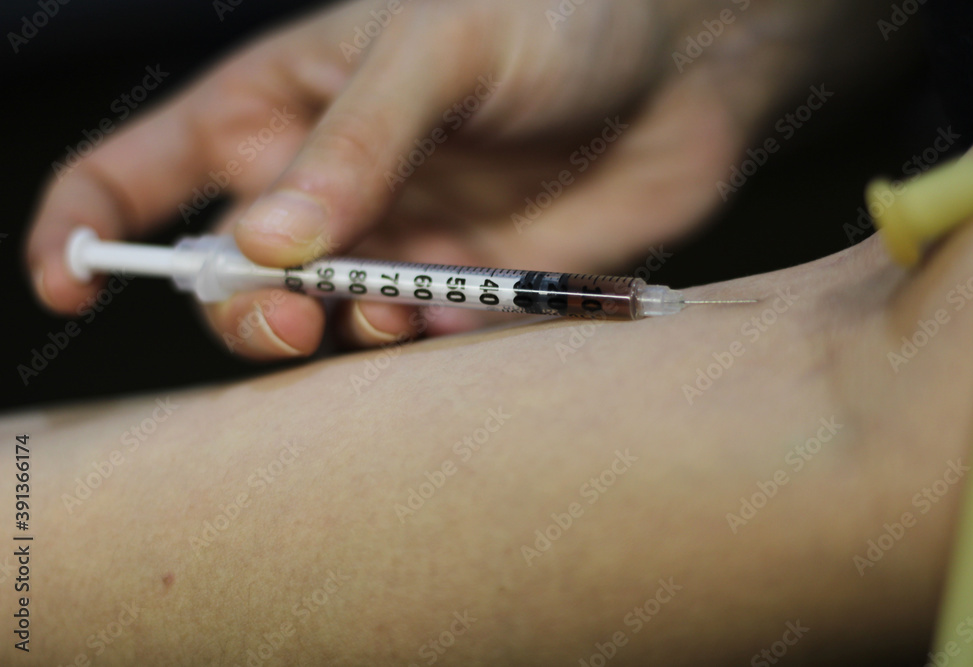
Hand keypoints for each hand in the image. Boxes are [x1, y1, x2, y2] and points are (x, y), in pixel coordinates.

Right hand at [26, 0, 843, 358]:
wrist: (682, 56)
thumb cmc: (554, 11)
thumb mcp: (436, 44)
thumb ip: (356, 143)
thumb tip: (268, 241)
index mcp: (283, 110)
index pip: (146, 170)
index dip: (90, 230)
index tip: (69, 285)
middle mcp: (329, 189)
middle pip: (232, 282)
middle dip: (244, 312)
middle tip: (298, 314)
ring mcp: (398, 243)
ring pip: (325, 326)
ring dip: (340, 334)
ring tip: (395, 303)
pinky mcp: (471, 286)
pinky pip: (424, 341)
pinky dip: (429, 342)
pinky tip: (464, 308)